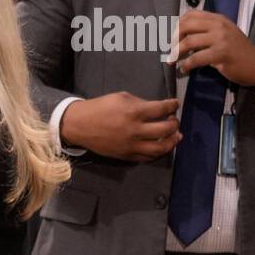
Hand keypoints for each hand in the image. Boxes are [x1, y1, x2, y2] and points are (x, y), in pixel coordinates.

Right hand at [61, 91, 180, 161]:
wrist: (79, 125)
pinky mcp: (126, 155)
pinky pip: (148, 157)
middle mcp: (135, 130)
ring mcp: (131, 145)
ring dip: (172, 141)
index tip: (174, 104)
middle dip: (175, 123)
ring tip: (175, 136)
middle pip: (166, 129)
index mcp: (134, 112)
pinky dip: (158, 152)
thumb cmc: (99, 108)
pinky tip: (161, 146)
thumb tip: (156, 109)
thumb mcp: (121, 97)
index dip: (172, 105)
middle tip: (174, 120)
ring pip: (161, 148)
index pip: (162, 109)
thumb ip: (140, 103)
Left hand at [172, 10, 254, 90]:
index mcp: (218, 19)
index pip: (190, 15)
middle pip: (186, 26)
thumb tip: (181, 35)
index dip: (176, 26)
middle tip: (170, 50)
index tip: (171, 38)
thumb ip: (206, 31)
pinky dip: (186, 65)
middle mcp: (219, 25)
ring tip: (172, 61)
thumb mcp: (223, 35)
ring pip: (189, 41)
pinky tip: (184, 70)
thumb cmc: (238, 52)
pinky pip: (196, 58)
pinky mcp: (221, 53)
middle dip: (173, 39)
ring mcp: (221, 38)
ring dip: (176, 53)